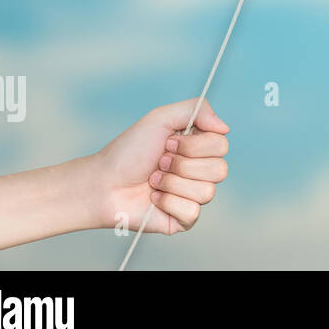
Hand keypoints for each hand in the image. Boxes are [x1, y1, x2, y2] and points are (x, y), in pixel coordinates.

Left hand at [90, 99, 229, 234]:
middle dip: (182, 165)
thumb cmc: (128, 152)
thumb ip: (198, 109)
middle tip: (159, 162)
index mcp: (199, 147)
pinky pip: (193, 212)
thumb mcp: (160, 118)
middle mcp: (200, 171)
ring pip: (207, 192)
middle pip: (220, 170)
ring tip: (153, 181)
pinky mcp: (184, 219)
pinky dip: (168, 203)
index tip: (168, 143)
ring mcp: (194, 195)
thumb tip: (225, 128)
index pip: (221, 145)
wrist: (103, 184)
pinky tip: (154, 198)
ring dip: (172, 184)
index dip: (193, 145)